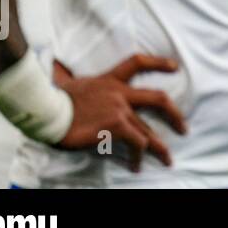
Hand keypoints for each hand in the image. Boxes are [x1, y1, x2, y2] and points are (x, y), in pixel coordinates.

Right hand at [53, 54, 186, 172]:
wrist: (45, 108)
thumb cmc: (49, 98)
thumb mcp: (66, 82)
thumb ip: (70, 77)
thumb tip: (56, 69)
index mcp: (108, 79)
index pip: (138, 62)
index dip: (159, 63)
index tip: (175, 67)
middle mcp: (119, 92)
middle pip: (158, 99)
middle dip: (174, 115)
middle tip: (183, 127)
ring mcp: (119, 109)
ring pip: (148, 130)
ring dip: (159, 147)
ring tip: (166, 159)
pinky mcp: (116, 125)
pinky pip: (136, 143)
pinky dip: (139, 156)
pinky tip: (135, 165)